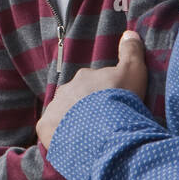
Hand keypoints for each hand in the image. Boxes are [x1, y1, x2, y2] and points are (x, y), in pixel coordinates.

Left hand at [36, 29, 146, 149]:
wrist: (103, 129)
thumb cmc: (120, 99)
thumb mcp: (134, 71)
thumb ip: (132, 51)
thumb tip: (129, 33)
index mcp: (85, 77)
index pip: (93, 85)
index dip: (103, 96)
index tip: (113, 108)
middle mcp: (65, 89)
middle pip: (76, 99)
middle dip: (86, 109)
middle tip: (101, 124)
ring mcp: (53, 108)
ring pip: (62, 115)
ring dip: (72, 124)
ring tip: (88, 139)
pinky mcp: (44, 127)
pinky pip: (49, 132)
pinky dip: (58, 137)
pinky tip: (71, 146)